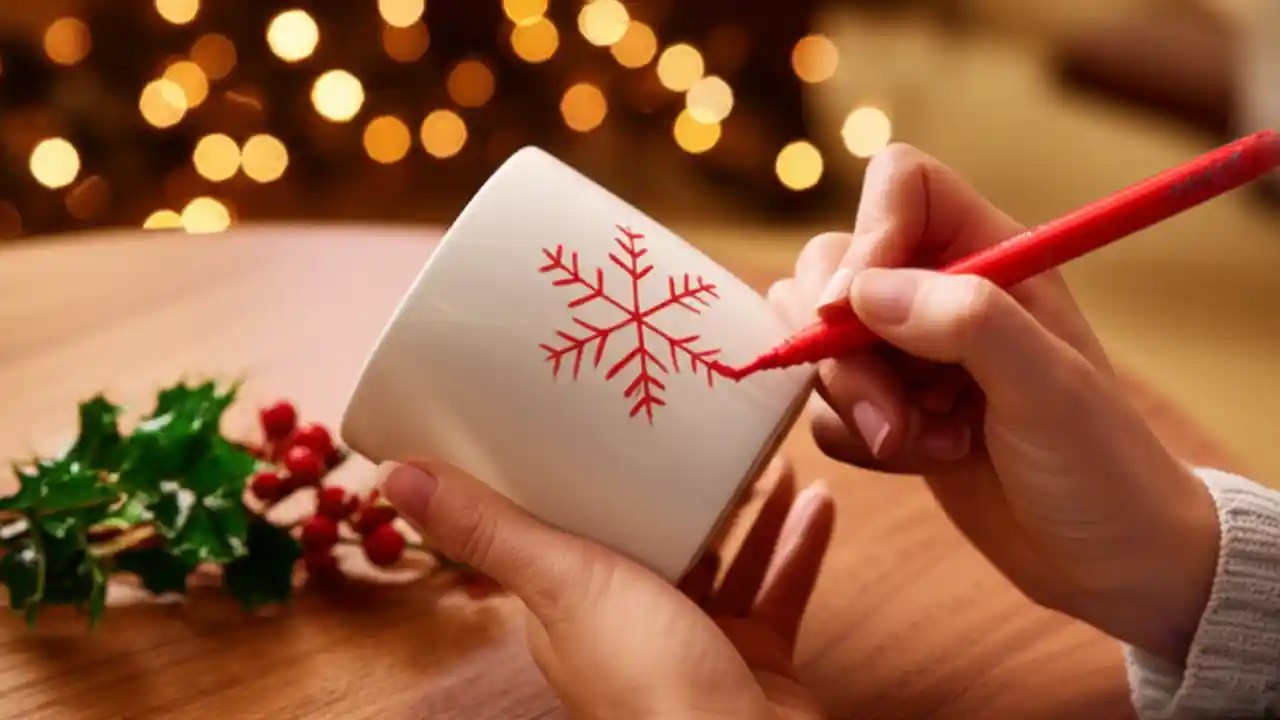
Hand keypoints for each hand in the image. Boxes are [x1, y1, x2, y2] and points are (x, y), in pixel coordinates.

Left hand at [380, 459, 833, 719]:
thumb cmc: (649, 682)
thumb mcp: (563, 584)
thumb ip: (490, 530)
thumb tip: (394, 472)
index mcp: (573, 610)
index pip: (567, 531)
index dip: (582, 480)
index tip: (602, 419)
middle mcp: (632, 627)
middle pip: (655, 541)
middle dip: (679, 487)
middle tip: (702, 424)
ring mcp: (698, 647)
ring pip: (724, 562)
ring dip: (746, 511)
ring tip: (770, 453)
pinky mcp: (756, 661)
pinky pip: (778, 593)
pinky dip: (796, 549)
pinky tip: (818, 503)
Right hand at [768, 144, 1218, 664]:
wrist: (1108, 560)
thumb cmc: (1100, 465)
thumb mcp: (1047, 386)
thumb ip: (963, 321)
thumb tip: (860, 291)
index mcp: (990, 255)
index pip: (900, 185)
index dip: (866, 235)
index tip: (848, 310)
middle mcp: (939, 291)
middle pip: (834, 269)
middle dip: (842, 351)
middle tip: (889, 416)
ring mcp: (908, 352)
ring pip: (818, 342)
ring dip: (855, 403)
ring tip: (922, 445)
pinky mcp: (888, 407)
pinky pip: (825, 403)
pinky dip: (859, 438)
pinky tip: (924, 461)